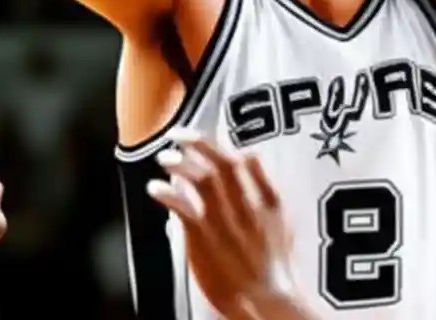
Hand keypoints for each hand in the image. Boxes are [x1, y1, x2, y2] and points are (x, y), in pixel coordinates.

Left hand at [148, 128, 308, 318]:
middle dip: (198, 143)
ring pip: (201, 178)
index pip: (246, 163)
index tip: (210, 141)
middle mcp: (246, 205)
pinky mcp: (202, 235)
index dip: (225, 147)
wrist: (265, 302)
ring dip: (180, 163)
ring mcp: (223, 219)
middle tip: (179, 134)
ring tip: (164, 157)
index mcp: (267, 202)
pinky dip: (166, 193)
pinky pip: (181, 206)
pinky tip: (154, 188)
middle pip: (221, 162)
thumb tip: (249, 167)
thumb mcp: (281, 228)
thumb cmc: (273, 272)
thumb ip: (266, 196)